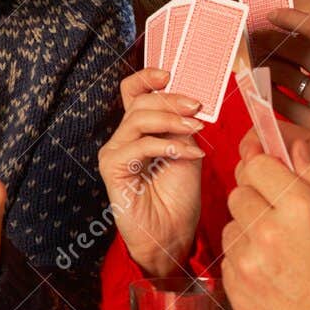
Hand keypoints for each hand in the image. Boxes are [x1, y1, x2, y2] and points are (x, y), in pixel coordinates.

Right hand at [96, 67, 205, 277]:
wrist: (170, 235)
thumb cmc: (178, 198)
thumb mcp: (187, 152)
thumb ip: (182, 127)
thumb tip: (190, 103)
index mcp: (140, 131)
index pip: (133, 92)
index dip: (147, 77)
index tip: (169, 74)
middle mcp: (123, 138)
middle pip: (139, 101)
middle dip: (171, 100)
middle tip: (197, 108)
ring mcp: (115, 152)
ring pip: (138, 119)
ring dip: (171, 120)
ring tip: (195, 131)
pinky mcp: (112, 168)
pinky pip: (139, 145)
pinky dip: (167, 145)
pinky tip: (187, 152)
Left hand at [219, 148, 309, 309]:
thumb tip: (295, 148)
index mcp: (299, 207)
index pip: (257, 165)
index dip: (263, 168)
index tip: (271, 177)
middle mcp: (267, 231)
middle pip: (239, 193)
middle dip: (255, 198)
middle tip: (279, 217)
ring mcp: (247, 263)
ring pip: (230, 226)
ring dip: (247, 231)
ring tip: (279, 251)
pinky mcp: (236, 290)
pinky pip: (229, 260)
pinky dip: (244, 262)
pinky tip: (272, 275)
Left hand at [254, 9, 309, 186]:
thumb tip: (288, 31)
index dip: (289, 17)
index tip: (271, 14)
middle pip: (295, 49)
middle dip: (269, 40)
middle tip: (254, 37)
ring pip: (283, 74)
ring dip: (262, 63)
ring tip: (253, 58)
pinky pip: (279, 100)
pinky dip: (266, 89)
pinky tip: (261, 82)